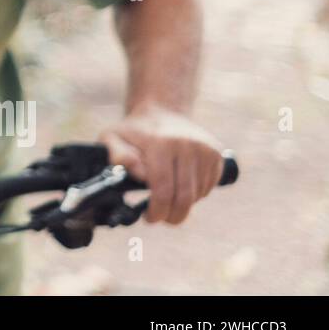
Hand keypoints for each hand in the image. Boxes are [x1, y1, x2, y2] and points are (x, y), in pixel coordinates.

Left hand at [99, 106, 224, 224]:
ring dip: (183, 204)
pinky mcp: (216, 153)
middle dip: (173, 216)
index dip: (156, 210)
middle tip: (162, 219)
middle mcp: (187, 144)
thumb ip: (117, 155)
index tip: (148, 218)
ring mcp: (205, 148)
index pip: (162, 189)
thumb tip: (137, 172)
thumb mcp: (112, 138)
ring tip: (168, 197)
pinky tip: (181, 185)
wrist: (161, 110)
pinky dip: (196, 194)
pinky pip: (209, 187)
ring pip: (198, 195)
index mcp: (160, 143)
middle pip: (184, 197)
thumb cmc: (133, 132)